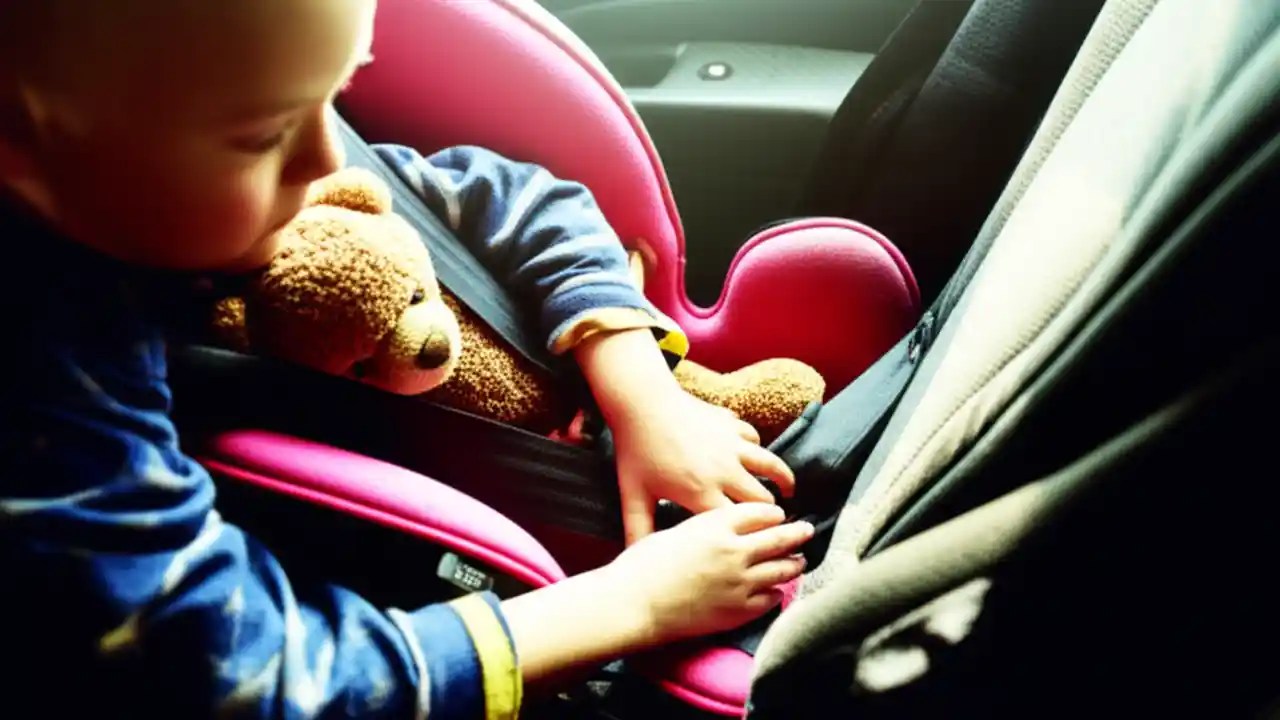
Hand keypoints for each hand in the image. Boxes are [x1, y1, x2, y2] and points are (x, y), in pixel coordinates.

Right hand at [501, 503, 812, 686]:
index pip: (759, 512)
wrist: (636, 602)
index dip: (773, 513)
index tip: (778, 514)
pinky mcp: (739, 610)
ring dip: (794, 563)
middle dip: (797, 533)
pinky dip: (777, 593)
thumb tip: (720, 527)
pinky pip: (770, 599)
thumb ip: (704, 527)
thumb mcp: (673, 529)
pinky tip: (777, 591)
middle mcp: (735, 549)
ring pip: (782, 568)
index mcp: (716, 524)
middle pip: (779, 537)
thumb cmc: (643, 563)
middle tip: (807, 530)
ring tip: (800, 561)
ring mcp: (740, 581)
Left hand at [571, 326, 796, 543]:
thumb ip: (638, 530)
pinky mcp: (732, 424)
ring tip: (788, 492)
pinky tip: (756, 458)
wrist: (641, 402)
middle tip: (774, 525)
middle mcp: (724, 471)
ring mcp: (732, 445)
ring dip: (783, 480)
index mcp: (702, 493)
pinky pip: (755, 440)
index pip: (739, 526)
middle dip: (771, 515)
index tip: (757, 547)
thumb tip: (634, 559)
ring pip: (772, 466)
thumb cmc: (636, 451)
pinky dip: (758, 450)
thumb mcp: (634, 495)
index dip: (753, 538)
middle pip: (762, 500)